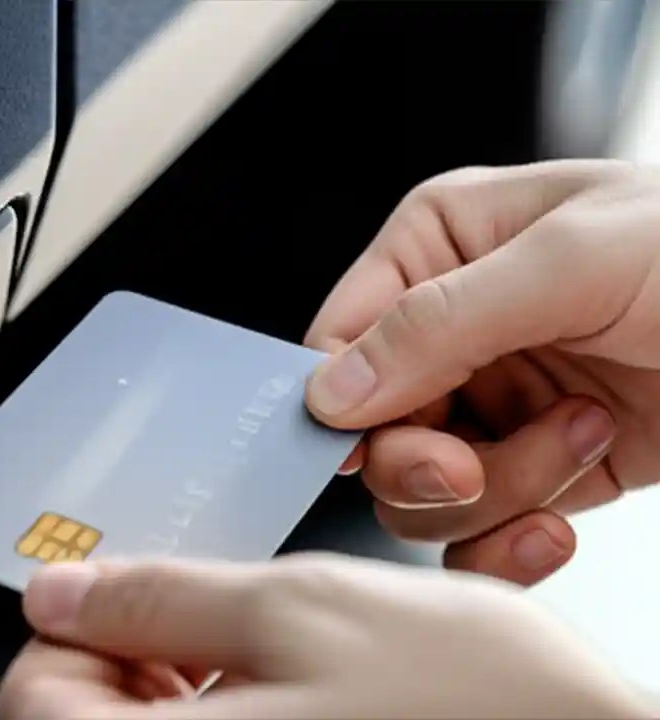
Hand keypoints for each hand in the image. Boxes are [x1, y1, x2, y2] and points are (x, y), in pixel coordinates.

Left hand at [0, 555, 650, 718]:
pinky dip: (223, 712)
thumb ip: (160, 597)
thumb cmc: (475, 705)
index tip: (122, 597)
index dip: (71, 628)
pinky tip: (281, 693)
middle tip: (201, 622)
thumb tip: (58, 591)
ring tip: (256, 654)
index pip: (35, 696)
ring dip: (177, 683)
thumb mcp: (302, 609)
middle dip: (127, 656)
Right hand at [304, 160, 659, 585]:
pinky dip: (511, 545)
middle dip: (425, 461)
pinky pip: (479, 532)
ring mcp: (499, 401)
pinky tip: (563, 522)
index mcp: (443, 245)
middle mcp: (457, 327)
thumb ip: (438, 322)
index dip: (346, 402)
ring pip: (425, 490)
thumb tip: (330, 390)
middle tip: (470, 465)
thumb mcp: (572, 261)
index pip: (340, 337)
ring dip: (499, 489)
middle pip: (374, 428)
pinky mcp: (544, 466)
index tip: (378, 442)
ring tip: (581, 436)